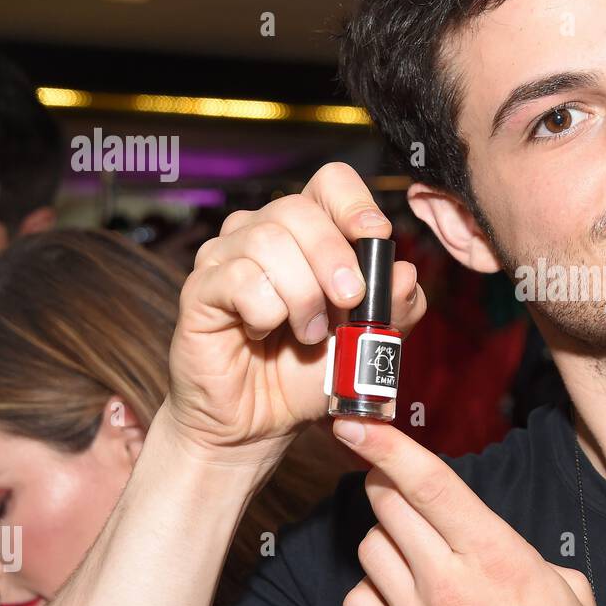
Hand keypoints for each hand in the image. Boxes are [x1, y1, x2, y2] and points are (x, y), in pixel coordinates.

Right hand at [165, 163, 426, 465]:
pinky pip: (239, 278)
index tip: (376, 237)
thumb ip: (395, 308)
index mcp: (309, 233)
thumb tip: (405, 272)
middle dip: (333, 257)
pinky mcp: (200, 288)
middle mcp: (263, 232)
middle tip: (347, 301)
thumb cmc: (311, 373)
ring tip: (307, 332)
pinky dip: (266, 311)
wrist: (262, 423)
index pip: (330, 181)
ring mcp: (226, 257)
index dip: (356, 204)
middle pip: (298, 208)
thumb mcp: (369, 341)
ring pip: (269, 241)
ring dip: (302, 294)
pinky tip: (263, 332)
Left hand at [335, 417, 605, 605]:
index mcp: (498, 557)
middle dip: (388, 487)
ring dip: (387, 541)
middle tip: (400, 490)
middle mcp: (450, 584)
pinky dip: (374, 593)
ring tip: (416, 558)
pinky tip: (401, 602)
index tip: (357, 423)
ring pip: (370, 550)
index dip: (386, 444)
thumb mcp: (567, 589)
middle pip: (387, 507)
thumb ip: (516, 551)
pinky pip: (360, 604)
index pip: (429, 483)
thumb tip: (483, 536)